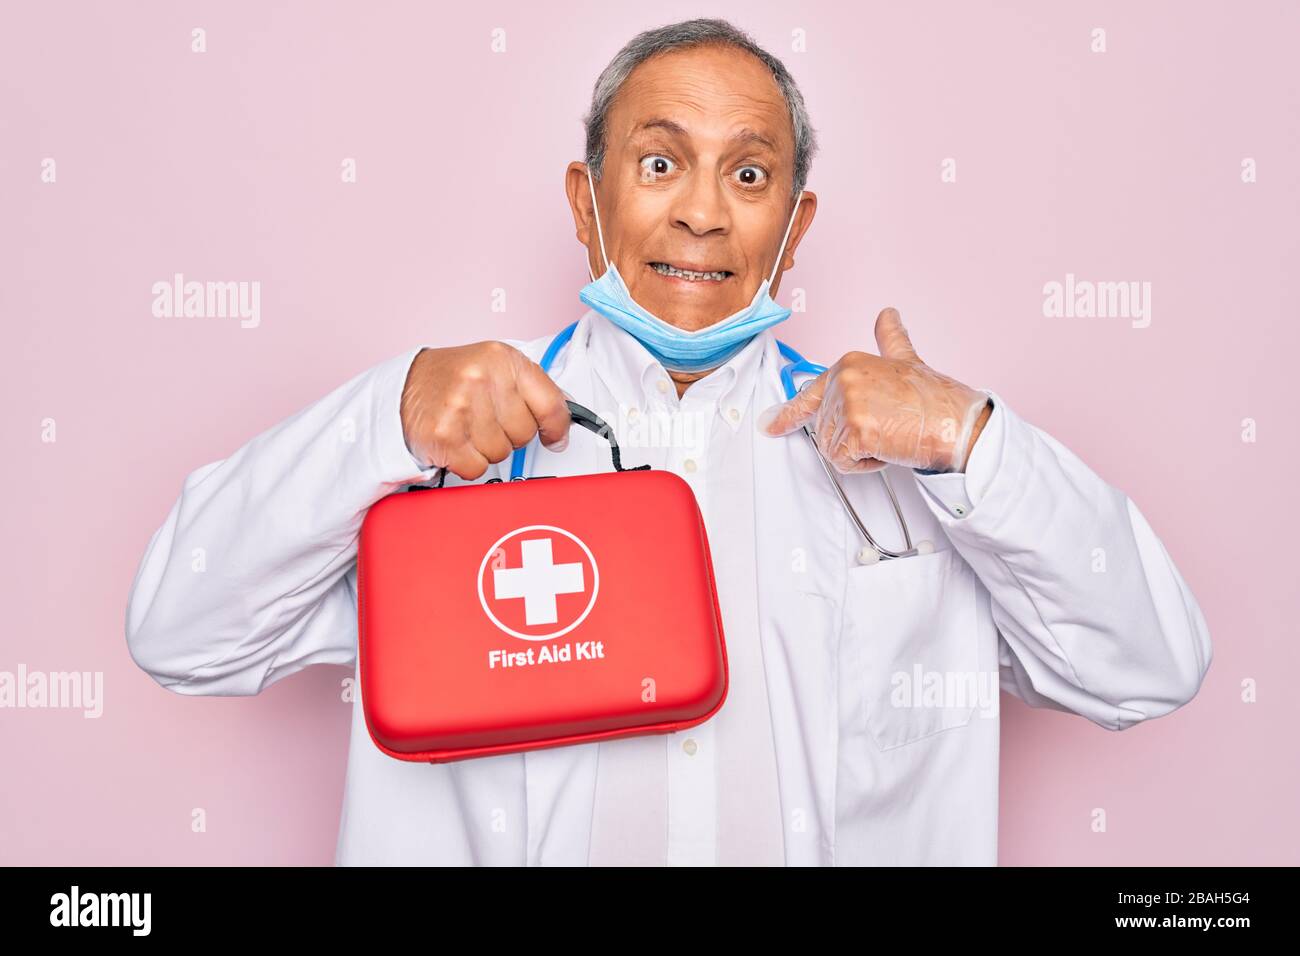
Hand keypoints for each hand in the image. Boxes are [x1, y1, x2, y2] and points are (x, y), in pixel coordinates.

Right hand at [400, 341, 571, 479]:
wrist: (405, 386)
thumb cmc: (453, 378)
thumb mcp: (496, 368)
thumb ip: (532, 390)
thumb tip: (562, 424)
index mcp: (503, 359)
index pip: (551, 403)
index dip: (557, 427)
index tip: (555, 437)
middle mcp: (483, 378)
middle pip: (525, 433)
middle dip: (510, 434)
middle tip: (487, 420)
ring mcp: (461, 406)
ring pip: (502, 452)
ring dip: (487, 448)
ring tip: (469, 428)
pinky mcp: (443, 435)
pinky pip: (477, 467)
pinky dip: (469, 463)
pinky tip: (458, 442)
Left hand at [758, 308, 991, 472]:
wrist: (958, 422)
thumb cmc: (936, 399)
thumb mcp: (907, 361)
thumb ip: (890, 340)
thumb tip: (887, 315)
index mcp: (849, 363)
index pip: (809, 393)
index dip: (788, 413)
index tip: (769, 425)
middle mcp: (843, 380)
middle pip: (823, 429)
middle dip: (850, 438)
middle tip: (885, 427)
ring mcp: (848, 405)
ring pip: (831, 448)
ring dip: (858, 452)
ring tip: (889, 435)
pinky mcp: (855, 431)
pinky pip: (843, 461)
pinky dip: (865, 464)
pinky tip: (887, 448)